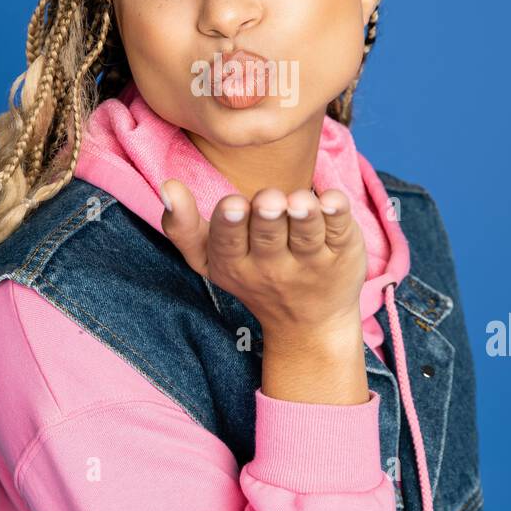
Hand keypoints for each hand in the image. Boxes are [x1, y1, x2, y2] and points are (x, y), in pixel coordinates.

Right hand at [159, 180, 366, 336]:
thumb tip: (167, 187)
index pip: (228, 243)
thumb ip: (182, 227)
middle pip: (268, 236)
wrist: (309, 324)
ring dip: (304, 215)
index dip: (230, 224)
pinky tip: (332, 200)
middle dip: (267, 215)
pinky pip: (341, 232)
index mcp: (235, 265)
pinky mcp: (343, 253)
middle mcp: (274, 267)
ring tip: (301, 202)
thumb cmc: (252, 275)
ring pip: (307, 235)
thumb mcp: (208, 260)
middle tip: (269, 200)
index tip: (232, 205)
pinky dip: (339, 214)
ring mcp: (312, 262)